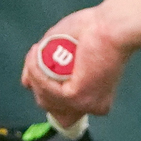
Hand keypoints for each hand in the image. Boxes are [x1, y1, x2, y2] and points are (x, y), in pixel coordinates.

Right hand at [21, 6, 129, 123]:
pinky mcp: (75, 96)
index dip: (46, 92)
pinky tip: (38, 53)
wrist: (114, 26)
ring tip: (40, 49)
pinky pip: (44, 87)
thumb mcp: (64, 53)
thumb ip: (47, 71)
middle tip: (42, 54)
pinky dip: (36, 70)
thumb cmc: (96, 32)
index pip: (62, 114)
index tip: (44, 71)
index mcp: (93, 98)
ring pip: (43, 96)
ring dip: (36, 71)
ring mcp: (82, 103)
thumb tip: (26, 84)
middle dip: (39, 80)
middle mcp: (89, 106)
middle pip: (47, 105)